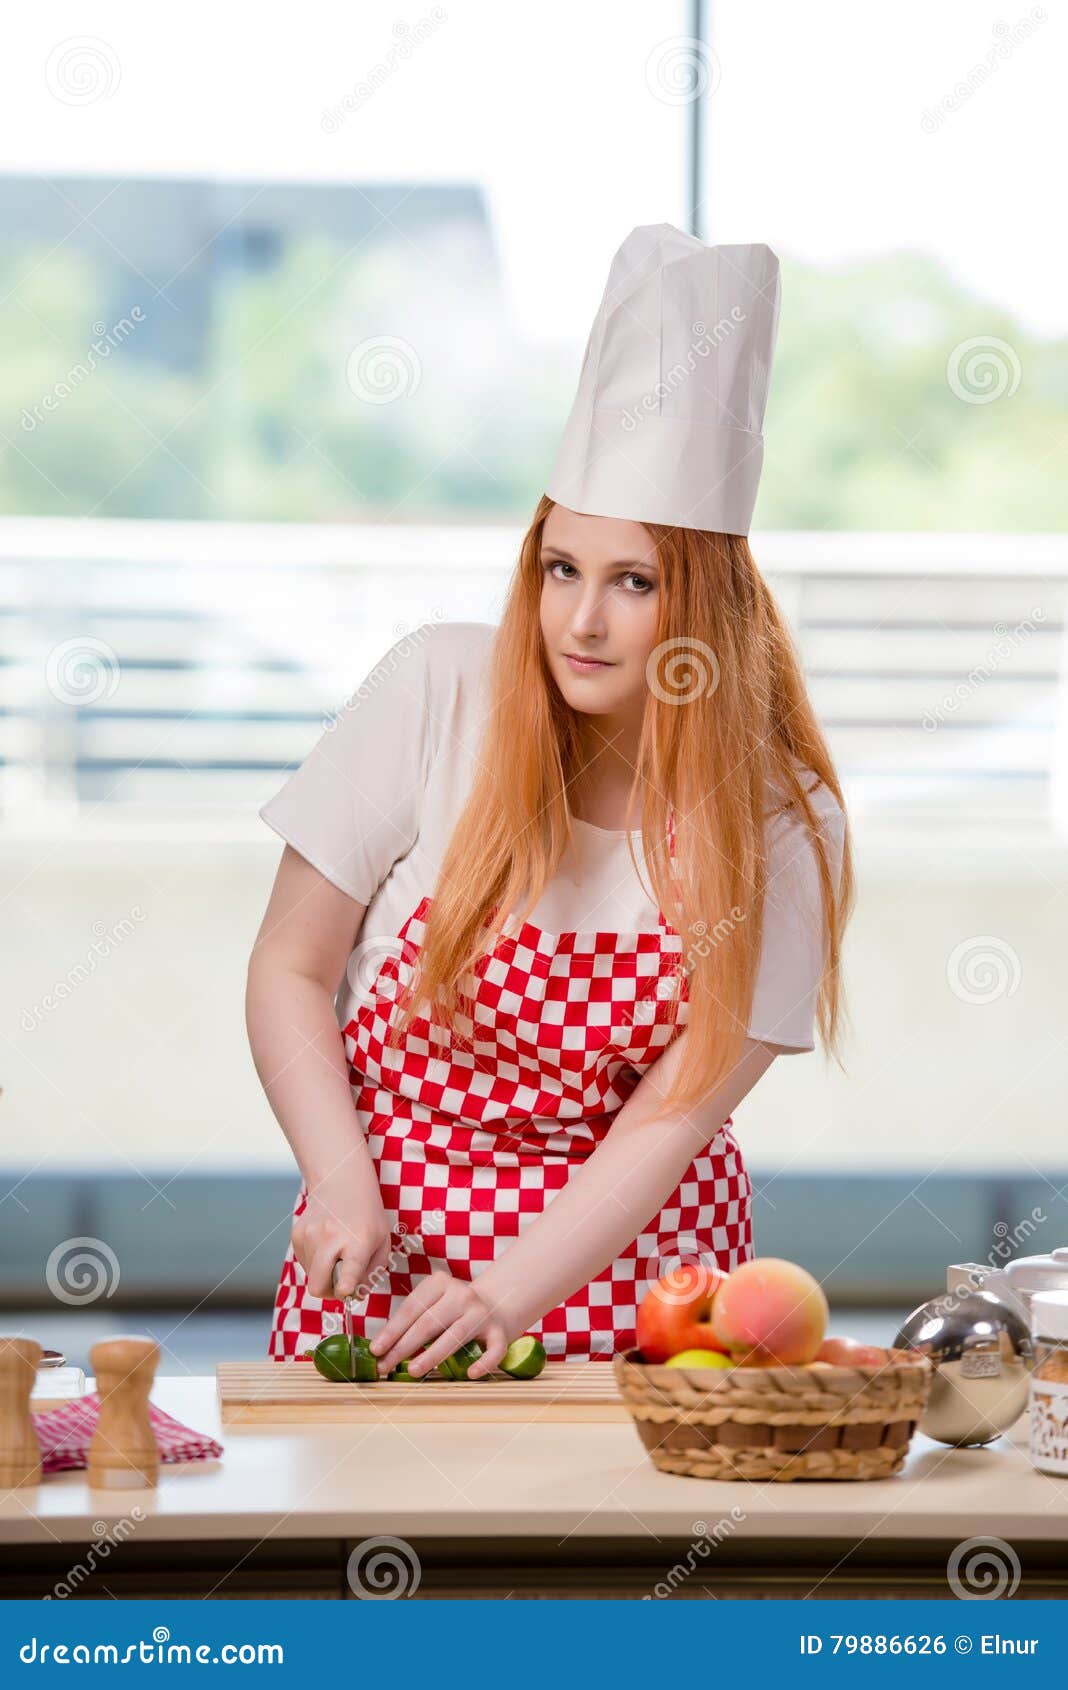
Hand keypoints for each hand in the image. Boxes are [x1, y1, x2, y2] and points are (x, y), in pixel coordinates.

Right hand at [291, 1181, 391, 1299]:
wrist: (341, 1182)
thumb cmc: (367, 1216)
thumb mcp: (382, 1242)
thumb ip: (371, 1274)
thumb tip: (351, 1297)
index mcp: (359, 1240)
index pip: (350, 1267)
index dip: (345, 1284)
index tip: (344, 1290)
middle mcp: (332, 1236)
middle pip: (319, 1285)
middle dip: (329, 1293)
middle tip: (342, 1284)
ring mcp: (311, 1235)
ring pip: (311, 1277)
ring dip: (323, 1273)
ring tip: (336, 1252)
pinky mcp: (296, 1234)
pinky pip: (304, 1264)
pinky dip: (315, 1262)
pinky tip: (326, 1244)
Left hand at [368, 1268, 512, 1379]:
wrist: (495, 1304)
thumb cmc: (451, 1310)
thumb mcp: (432, 1305)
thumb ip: (412, 1321)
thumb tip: (381, 1349)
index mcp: (440, 1283)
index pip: (411, 1308)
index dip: (392, 1330)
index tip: (376, 1349)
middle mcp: (462, 1295)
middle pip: (429, 1323)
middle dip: (403, 1346)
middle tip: (385, 1366)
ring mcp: (482, 1313)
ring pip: (455, 1336)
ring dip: (432, 1355)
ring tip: (413, 1371)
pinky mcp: (500, 1331)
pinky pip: (493, 1349)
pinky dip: (483, 1362)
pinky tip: (470, 1373)